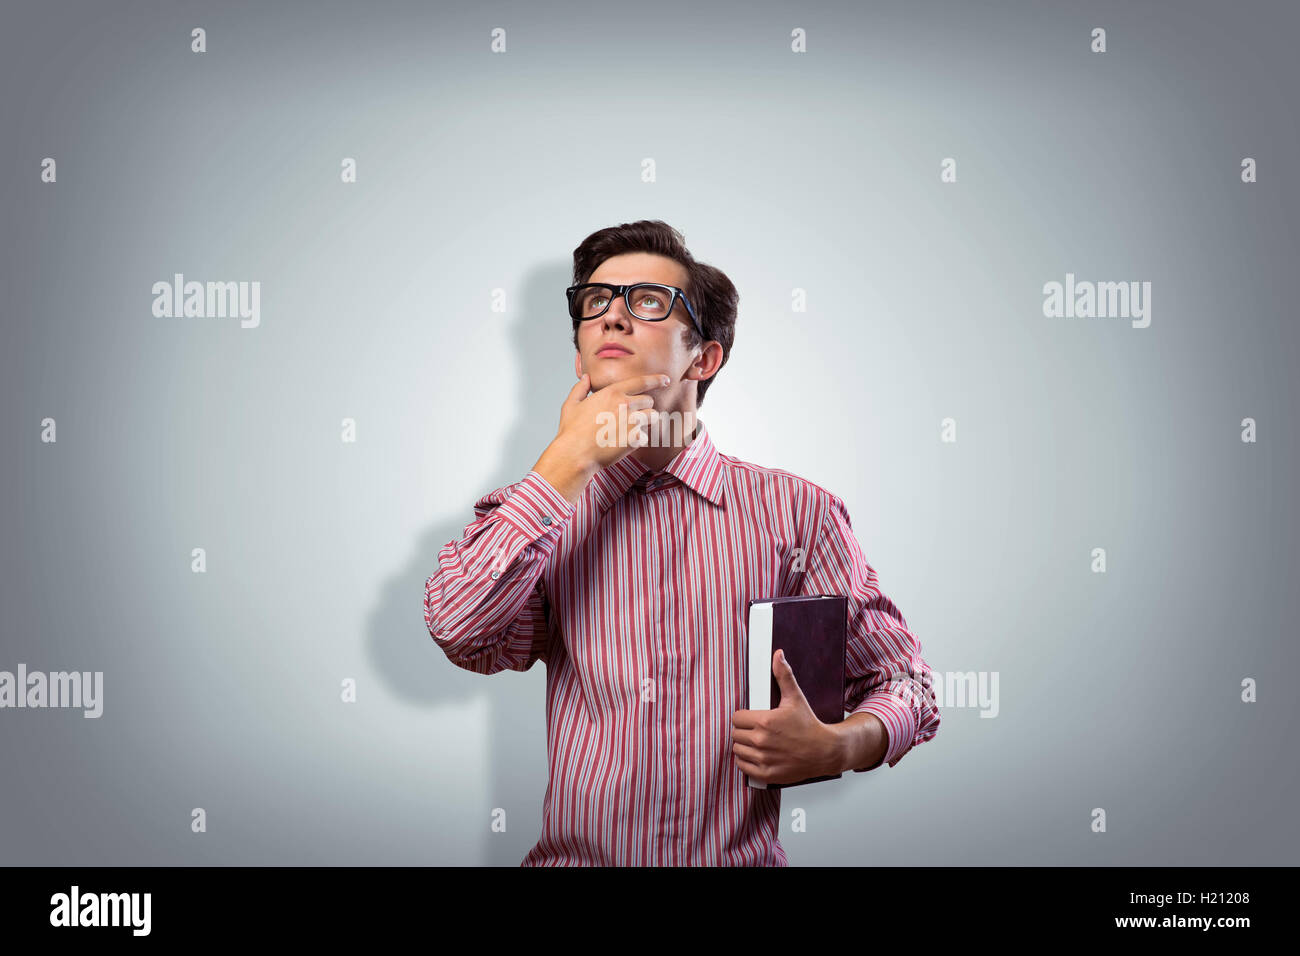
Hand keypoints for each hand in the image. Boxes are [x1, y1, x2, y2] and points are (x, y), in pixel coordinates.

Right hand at [553, 372, 669, 470]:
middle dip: (644, 407)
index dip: (657, 380)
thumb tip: (586, 378)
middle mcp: (625, 404)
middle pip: (649, 401)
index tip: (666, 380)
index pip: (642, 381)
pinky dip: (638, 440)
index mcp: (612, 393)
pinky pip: (646, 436)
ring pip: (652, 417)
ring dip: (646, 422)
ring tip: (631, 429)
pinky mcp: (635, 438)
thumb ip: (580, 388)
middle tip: (632, 417)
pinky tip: (624, 443)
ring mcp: (632, 421)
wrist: (575, 454)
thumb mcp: (571, 405)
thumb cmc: (571, 431)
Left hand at [731, 649, 840, 784]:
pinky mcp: (767, 774)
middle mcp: (762, 741)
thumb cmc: (809, 724)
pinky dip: (746, 762)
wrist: (825, 751)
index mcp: (765, 721)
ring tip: (756, 742)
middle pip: (735, 733)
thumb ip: (783, 675)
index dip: (743, 716)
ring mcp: (764, 759)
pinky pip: (743, 767)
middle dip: (743, 730)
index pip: (736, 717)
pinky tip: (757, 755)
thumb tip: (778, 654)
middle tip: (755, 730)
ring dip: (743, 746)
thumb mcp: (796, 698)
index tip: (752, 718)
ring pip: (737, 750)